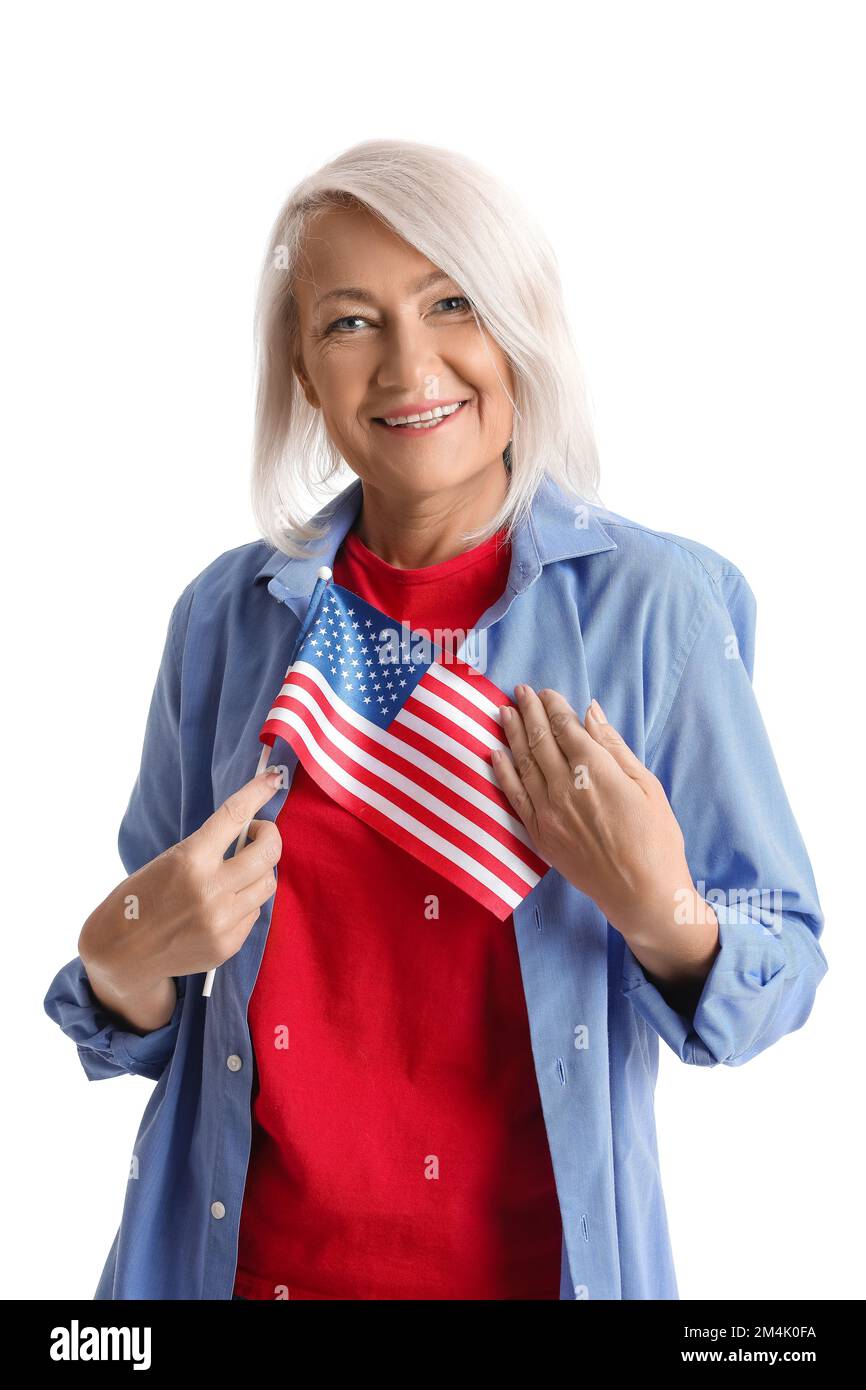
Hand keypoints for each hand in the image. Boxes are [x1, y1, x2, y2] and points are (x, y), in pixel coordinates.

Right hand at [78, 769, 283, 998]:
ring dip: (258, 872)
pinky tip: (221, 907)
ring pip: (267, 884)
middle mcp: (210, 890)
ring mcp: (222, 921)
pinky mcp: (228, 945)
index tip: (274, 779)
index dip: (258, 793)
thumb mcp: (168, 861)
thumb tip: (250, 834)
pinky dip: (244, 904)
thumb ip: (208, 849)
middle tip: (259, 834)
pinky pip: (253, 913)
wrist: (123, 953)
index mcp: (190, 860)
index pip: (234, 816)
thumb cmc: (142, 898)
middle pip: (268, 853)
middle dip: (270, 836)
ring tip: (236, 874)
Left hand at [491, 685, 695, 935]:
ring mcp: (547, 812)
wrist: (641, 893)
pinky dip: (502, 772)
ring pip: (523, 763)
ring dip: (512, 734)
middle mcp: (564, 787)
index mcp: (595, 771)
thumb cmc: (656, 839)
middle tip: (520, 691)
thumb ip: (614, 747)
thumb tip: (591, 712)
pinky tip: (495, 753)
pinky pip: (514, 796)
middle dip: (529, 712)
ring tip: (504, 711)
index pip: (566, 728)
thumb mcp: (646, 785)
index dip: (554, 707)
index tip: (546, 692)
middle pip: (540, 740)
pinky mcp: (539, 834)